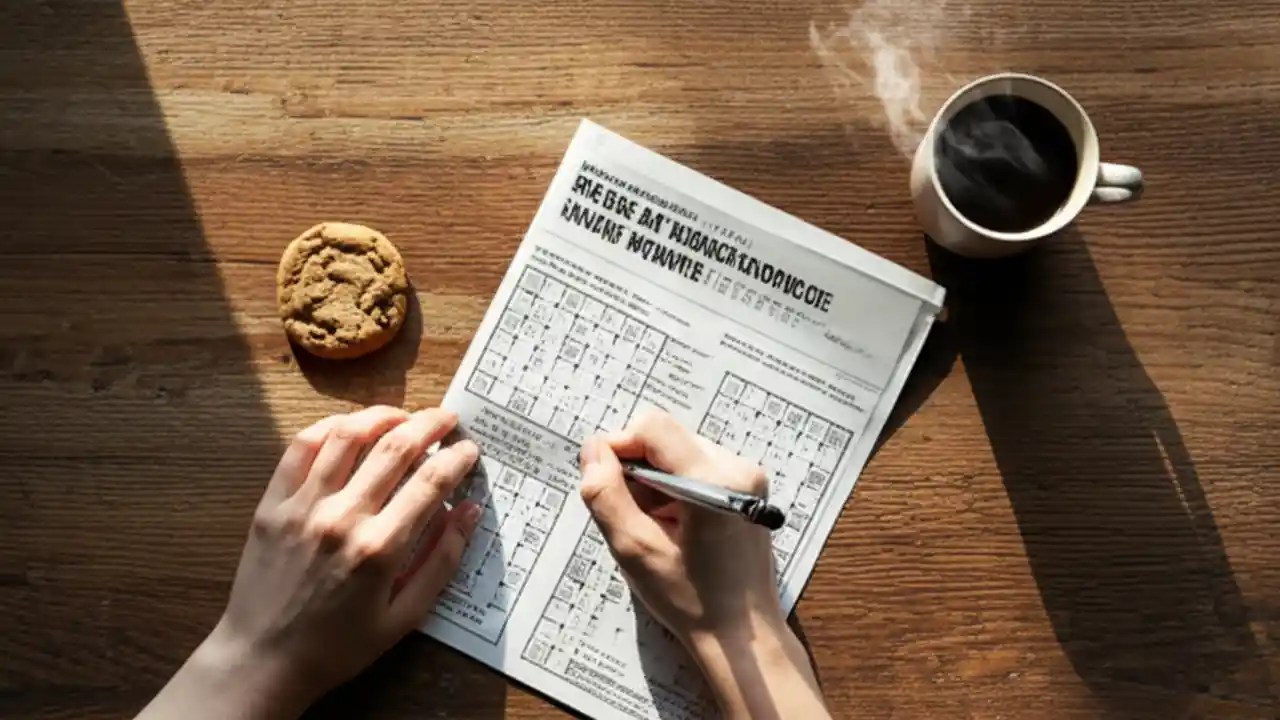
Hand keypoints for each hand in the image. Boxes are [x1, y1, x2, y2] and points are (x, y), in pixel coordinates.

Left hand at [139, 406, 480, 719]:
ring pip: (347, 435)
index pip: (430, 483)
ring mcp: (303, 506)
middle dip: (429, 425)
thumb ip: (441, 561)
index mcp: (379, 549)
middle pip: (395, 447)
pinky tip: (351, 426)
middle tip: (447, 418)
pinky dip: (330, 427)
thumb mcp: (404, 617)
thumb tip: (469, 511)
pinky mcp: (273, 503)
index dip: (457, 459)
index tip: (469, 450)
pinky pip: (301, 447)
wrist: (263, 660)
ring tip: (403, 416)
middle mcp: (342, 518)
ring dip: (382, 415)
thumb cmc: (339, 646)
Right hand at [578, 409, 829, 719]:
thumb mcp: (634, 549)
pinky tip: (675, 527)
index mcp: (714, 480)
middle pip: (667, 438)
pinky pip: (697, 468)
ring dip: (656, 482)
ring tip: (656, 528)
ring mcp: (747, 478)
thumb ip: (606, 494)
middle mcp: (738, 468)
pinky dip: (675, 489)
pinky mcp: (748, 489)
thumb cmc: (691, 601)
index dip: (619, 447)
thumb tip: (592, 449)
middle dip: (639, 470)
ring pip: (679, 452)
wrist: (742, 637)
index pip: (653, 427)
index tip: (604, 482)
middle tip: (634, 517)